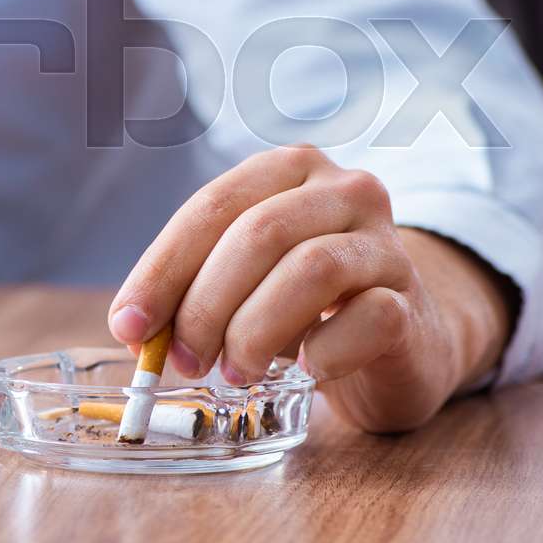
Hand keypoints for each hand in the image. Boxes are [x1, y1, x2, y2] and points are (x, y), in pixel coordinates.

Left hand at [106, 144, 512, 432]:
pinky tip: (307, 372)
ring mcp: (387, 243)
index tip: (129, 326)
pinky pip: (368, 319)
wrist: (405, 337)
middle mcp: (344, 189)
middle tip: (184, 360)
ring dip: (256, 329)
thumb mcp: (242, 284)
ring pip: (312, 269)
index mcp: (288, 170)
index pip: (212, 207)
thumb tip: (136, 330)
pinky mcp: (413, 302)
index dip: (163, 269)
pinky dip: (325, 353)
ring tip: (236, 372)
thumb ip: (192, 293)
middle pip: (259, 233)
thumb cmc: (305, 306)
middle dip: (206, 303)